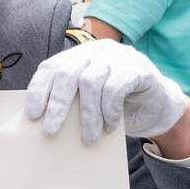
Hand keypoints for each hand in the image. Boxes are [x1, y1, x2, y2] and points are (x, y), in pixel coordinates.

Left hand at [25, 39, 188, 144]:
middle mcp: (96, 50)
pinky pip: (116, 87)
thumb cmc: (115, 106)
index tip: (33, 115)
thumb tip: (39, 124)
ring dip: (88, 115)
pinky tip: (110, 126)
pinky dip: (109, 110)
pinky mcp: (137, 67)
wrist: (156, 105)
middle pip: (68, 73)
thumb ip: (69, 102)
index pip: (51, 67)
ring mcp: (118, 55)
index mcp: (78, 55)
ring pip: (92, 82)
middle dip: (58, 104)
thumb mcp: (88, 102)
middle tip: (51, 131)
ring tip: (88, 138)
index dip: (39, 89)